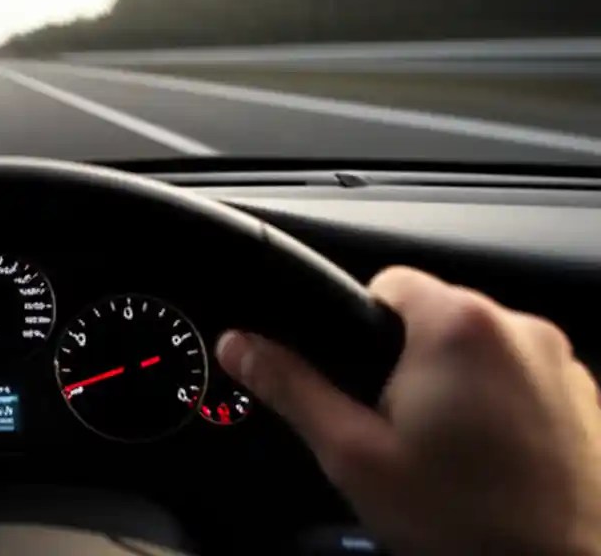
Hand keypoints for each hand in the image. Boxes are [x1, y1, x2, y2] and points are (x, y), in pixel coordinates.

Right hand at [217, 266, 600, 555]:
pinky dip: (502, 408)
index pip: (386, 282)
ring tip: (449, 454)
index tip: (364, 382)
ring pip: (480, 352)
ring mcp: (561, 364)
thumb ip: (291, 387)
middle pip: (435, 319)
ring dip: (458, 386)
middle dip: (408, 366)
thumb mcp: (353, 454)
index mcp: (457, 326)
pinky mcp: (585, 399)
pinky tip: (490, 462)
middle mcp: (520, 329)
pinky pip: (524, 380)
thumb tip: (240, 345)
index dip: (360, 332)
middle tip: (400, 432)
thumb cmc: (464, 524)